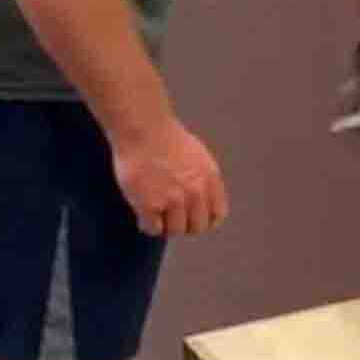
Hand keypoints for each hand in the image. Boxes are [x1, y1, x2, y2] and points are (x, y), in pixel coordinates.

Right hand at [111, 115, 228, 237]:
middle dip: (183, 224)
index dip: (204, 220)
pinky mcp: (150, 205)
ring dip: (164, 224)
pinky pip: (153, 229)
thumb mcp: (197, 156)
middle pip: (196, 228)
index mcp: (210, 177)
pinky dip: (146, 223)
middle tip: (170, 215)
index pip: (217, 216)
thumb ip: (202, 180)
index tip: (192, 219)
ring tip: (155, 209)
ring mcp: (173, 199)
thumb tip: (202, 203)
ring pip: (174, 231)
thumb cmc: (165, 139)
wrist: (143, 128)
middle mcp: (196, 190)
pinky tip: (142, 210)